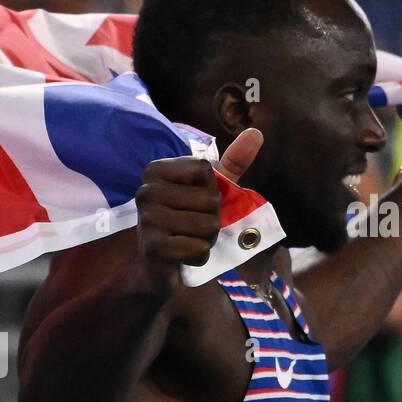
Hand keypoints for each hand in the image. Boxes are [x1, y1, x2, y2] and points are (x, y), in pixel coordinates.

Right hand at [132, 128, 262, 296]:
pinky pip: (200, 248)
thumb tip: (256, 133)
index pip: (205, 169)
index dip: (210, 190)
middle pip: (210, 199)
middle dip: (211, 219)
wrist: (157, 269)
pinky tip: (183, 257)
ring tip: (187, 242)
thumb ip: (232, 162)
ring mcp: (147, 219)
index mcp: (155, 170)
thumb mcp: (209, 190)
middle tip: (190, 229)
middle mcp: (145, 191)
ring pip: (208, 225)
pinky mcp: (154, 247)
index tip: (191, 203)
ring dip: (206, 240)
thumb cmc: (185, 224)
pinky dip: (199, 257)